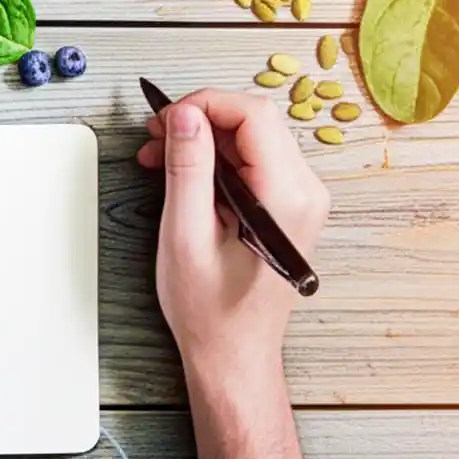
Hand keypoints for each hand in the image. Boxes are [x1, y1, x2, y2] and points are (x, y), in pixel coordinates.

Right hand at [137, 89, 328, 371]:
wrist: (234, 354)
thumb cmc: (210, 310)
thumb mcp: (185, 235)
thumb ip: (188, 170)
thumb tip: (185, 116)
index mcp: (286, 197)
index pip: (253, 114)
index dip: (204, 104)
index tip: (164, 119)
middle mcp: (305, 192)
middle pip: (254, 122)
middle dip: (199, 119)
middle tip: (153, 137)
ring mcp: (300, 199)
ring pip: (251, 139)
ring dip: (203, 140)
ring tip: (157, 157)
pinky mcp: (287, 207)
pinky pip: (252, 162)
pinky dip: (214, 160)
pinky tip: (182, 174)